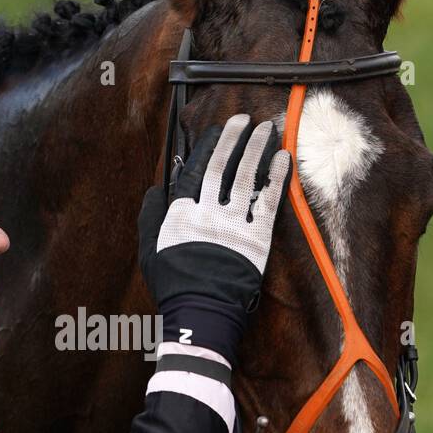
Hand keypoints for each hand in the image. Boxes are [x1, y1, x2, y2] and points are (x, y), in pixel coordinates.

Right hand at [138, 113, 290, 314]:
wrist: (202, 312)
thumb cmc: (173, 285)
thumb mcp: (149, 251)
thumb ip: (150, 217)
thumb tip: (155, 190)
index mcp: (181, 213)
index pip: (194, 171)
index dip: (207, 147)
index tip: (217, 131)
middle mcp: (207, 212)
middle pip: (221, 167)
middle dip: (233, 140)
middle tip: (244, 120)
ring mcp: (233, 223)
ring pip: (246, 177)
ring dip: (256, 150)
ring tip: (266, 130)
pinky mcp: (257, 237)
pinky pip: (268, 200)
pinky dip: (276, 177)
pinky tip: (282, 158)